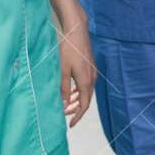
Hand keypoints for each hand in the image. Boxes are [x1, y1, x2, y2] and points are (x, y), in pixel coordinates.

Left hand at [57, 12, 94, 126]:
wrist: (77, 30)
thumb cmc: (68, 49)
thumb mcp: (62, 70)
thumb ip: (63, 88)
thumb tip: (62, 104)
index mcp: (86, 82)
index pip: (84, 106)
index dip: (77, 116)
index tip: (71, 124)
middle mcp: (92, 79)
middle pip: (85, 100)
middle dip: (75, 109)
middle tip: (64, 114)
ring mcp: (92, 72)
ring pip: (85, 92)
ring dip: (76, 99)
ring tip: (65, 104)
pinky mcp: (89, 67)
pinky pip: (85, 84)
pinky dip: (78, 90)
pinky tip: (69, 90)